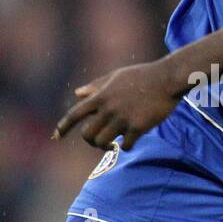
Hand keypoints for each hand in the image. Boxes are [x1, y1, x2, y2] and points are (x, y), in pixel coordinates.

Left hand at [51, 60, 181, 150]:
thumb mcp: (116, 76)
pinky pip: (126, 145)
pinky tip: (132, 140)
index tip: (56, 136)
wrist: (167, 78)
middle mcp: (108, 108)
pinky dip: (127, 146)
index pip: (75, 114)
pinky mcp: (138, 127)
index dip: (63, 127)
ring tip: (114, 144)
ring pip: (103, 142)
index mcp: (101, 96)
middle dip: (91, 141)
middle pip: (87, 135)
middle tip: (101, 141)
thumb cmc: (141, 75)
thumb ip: (96, 86)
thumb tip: (77, 93)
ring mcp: (123, 119)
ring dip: (107, 146)